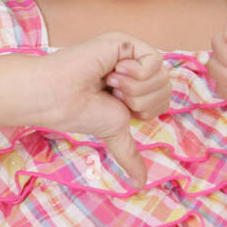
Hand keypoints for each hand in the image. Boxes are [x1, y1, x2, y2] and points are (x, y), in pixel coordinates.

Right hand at [34, 31, 170, 187]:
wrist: (60, 99)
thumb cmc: (80, 112)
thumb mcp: (114, 133)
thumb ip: (130, 154)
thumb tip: (140, 184)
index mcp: (134, 85)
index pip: (164, 98)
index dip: (146, 109)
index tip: (118, 106)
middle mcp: (135, 66)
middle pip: (166, 87)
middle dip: (140, 100)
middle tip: (112, 95)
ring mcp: (130, 52)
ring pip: (161, 75)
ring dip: (134, 88)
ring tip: (109, 82)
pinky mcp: (125, 42)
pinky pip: (154, 61)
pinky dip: (135, 74)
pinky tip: (112, 71)